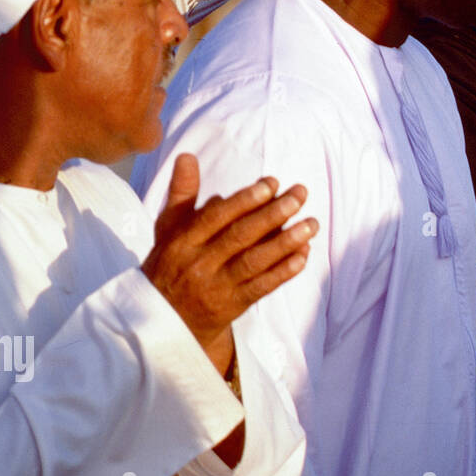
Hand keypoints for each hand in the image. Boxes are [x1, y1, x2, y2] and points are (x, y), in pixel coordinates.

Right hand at [141, 153, 317, 374]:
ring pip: (255, 261)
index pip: (217, 216)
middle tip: (300, 195)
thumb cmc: (171, 263)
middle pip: (240, 236)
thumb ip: (182, 193)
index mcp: (182, 241)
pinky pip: (262, 287)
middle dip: (274, 213)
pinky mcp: (232, 306)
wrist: (163, 320)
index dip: (246, 199)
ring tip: (311, 224)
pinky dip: (284, 271)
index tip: (273, 183)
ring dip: (287, 242)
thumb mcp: (168, 229)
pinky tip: (304, 255)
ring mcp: (216, 287)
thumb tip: (187, 155)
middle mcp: (198, 263)